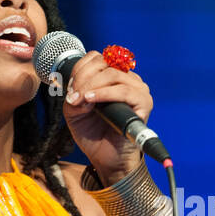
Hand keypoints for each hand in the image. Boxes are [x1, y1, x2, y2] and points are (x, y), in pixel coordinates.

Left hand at [58, 51, 152, 183]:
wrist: (106, 157)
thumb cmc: (93, 132)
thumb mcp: (74, 109)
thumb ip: (74, 94)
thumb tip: (82, 89)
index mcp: (113, 76)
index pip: (96, 58)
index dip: (80, 69)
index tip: (70, 88)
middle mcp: (127, 79)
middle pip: (104, 63)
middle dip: (83, 79)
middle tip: (73, 96)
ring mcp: (138, 90)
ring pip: (112, 74)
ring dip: (92, 86)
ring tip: (81, 100)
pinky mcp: (144, 103)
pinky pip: (124, 91)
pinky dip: (104, 94)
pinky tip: (91, 101)